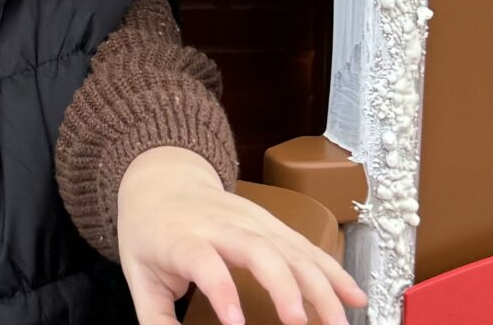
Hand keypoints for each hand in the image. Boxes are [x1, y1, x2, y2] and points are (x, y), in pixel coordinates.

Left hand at [116, 147, 365, 324]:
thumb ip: (155, 318)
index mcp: (182, 239)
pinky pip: (307, 247)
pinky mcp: (272, 224)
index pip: (203, 261)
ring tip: (339, 322)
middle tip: (300, 324)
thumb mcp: (138, 275)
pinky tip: (354, 296)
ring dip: (320, 285)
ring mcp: (252, 221)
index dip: (221, 289)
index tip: (236, 323)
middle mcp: (222, 226)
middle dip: (285, 286)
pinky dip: (333, 272)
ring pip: (291, 248)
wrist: (162, 182)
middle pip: (259, 249)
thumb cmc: (149, 234)